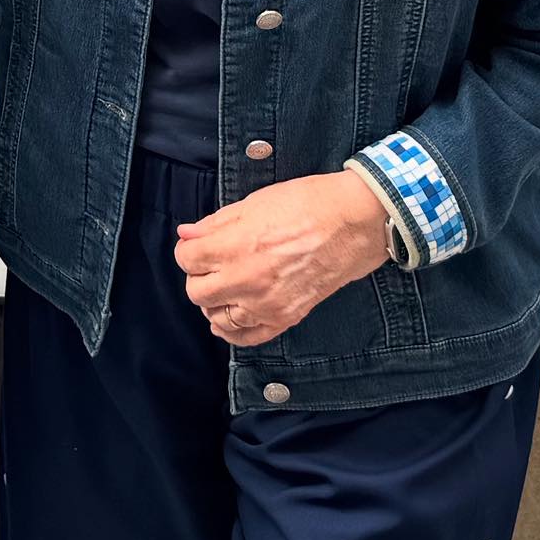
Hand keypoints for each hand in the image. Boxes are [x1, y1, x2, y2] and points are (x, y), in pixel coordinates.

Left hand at [174, 171, 393, 348]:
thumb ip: (215, 223)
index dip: (188, 249)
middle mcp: (247, 280)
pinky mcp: (286, 318)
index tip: (196, 244)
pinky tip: (232, 314)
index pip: (186, 259)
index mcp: (235, 246)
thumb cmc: (307, 204)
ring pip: (217, 318)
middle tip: (211, 263)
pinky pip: (246, 337)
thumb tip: (187, 234)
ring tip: (224, 286)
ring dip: (214, 302)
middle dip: (198, 275)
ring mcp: (266, 303)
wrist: (353, 223)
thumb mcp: (254, 202)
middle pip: (196, 292)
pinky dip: (234, 329)